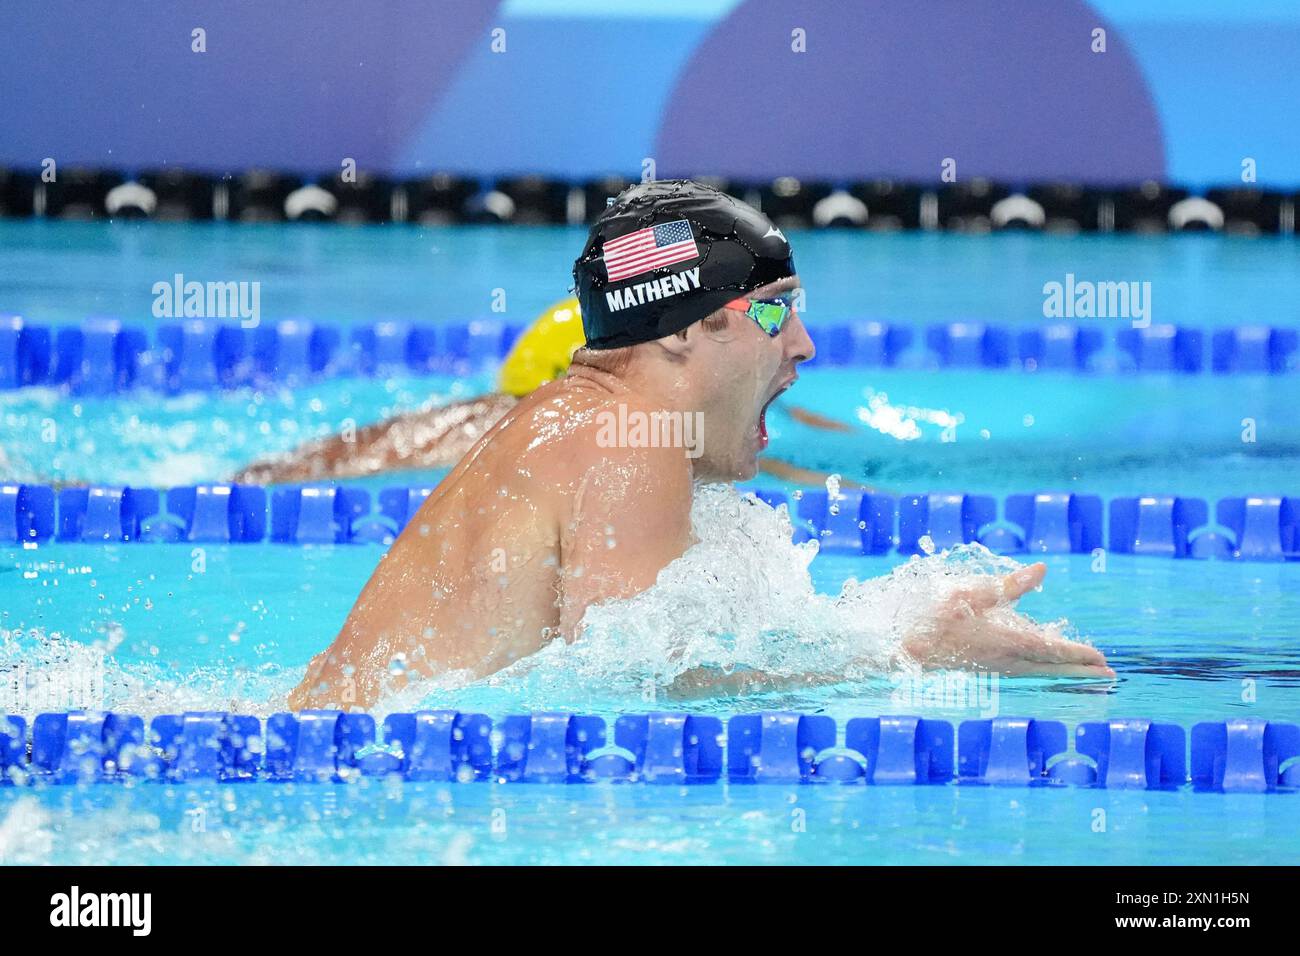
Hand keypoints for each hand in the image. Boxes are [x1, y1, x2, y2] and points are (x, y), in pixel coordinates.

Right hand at [901, 563, 1113, 677]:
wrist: (904, 648)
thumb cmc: (935, 617)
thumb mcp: (970, 593)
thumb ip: (1008, 585)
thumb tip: (1042, 570)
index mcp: (1007, 641)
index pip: (1053, 650)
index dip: (1079, 655)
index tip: (1102, 660)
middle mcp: (1006, 659)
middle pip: (1053, 668)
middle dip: (1081, 672)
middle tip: (1109, 678)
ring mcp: (996, 665)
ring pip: (1040, 670)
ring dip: (1064, 670)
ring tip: (1085, 670)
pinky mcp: (986, 664)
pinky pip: (1025, 666)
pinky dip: (1043, 663)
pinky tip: (1043, 652)